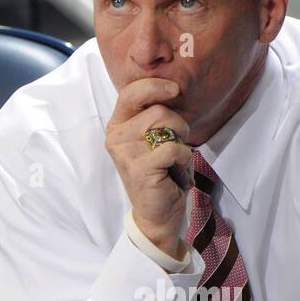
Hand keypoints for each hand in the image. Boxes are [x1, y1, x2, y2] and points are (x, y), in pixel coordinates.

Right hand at [105, 77, 192, 257]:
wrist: (158, 214)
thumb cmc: (161, 174)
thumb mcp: (154, 140)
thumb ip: (154, 116)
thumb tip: (172, 88)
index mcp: (117, 125)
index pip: (132, 92)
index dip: (155, 86)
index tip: (174, 89)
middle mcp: (116, 136)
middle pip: (158, 109)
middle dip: (179, 125)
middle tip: (178, 146)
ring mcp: (125, 152)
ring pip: (166, 124)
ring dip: (181, 141)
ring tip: (175, 160)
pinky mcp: (139, 168)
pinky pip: (173, 148)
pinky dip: (183, 158)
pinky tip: (176, 172)